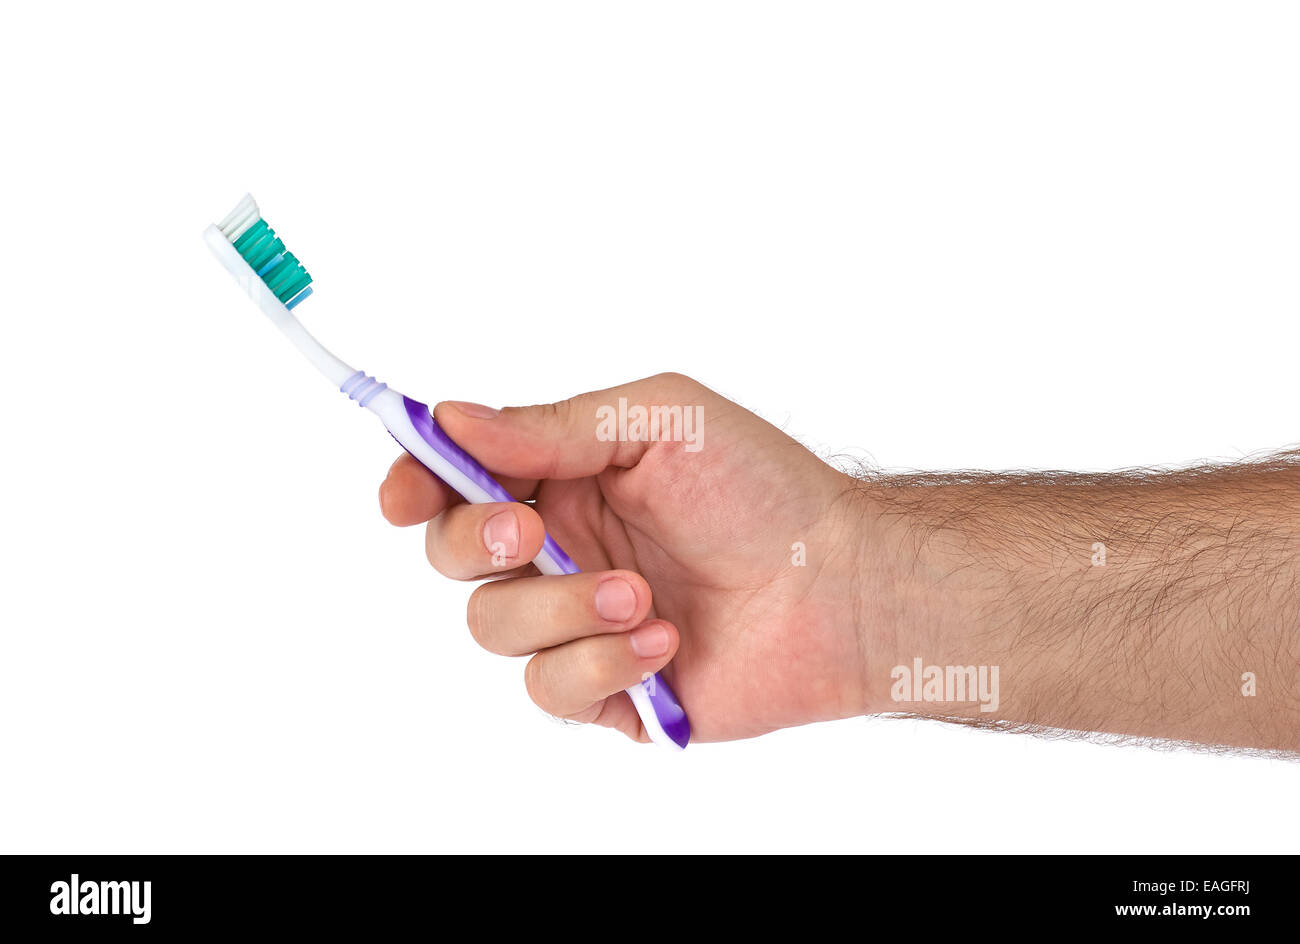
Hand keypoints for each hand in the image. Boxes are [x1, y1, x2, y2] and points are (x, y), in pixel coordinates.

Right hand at [379, 373, 868, 742]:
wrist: (840, 584)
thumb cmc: (763, 489)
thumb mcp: (659, 422)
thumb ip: (552, 426)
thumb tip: (451, 421)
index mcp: (562, 477)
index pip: (456, 479)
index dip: (415, 484)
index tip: (405, 493)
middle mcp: (559, 548)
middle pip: (452, 553)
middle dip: (477, 541)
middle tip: (535, 533)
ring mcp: (576, 621)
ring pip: (492, 625)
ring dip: (560, 608)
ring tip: (640, 595)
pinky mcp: (604, 688)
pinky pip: (550, 688)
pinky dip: (600, 662)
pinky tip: (664, 641)